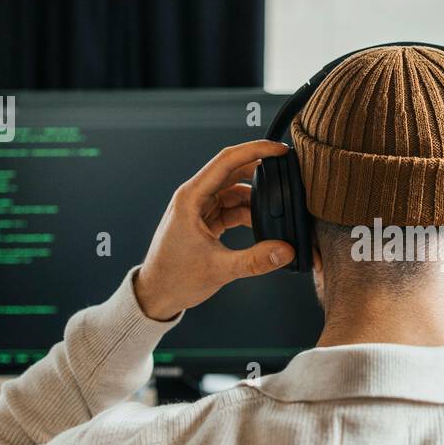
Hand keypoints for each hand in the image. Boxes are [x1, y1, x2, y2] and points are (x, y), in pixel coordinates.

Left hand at [133, 140, 295, 319]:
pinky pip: (231, 207)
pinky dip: (248, 213)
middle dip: (261, 171)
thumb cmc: (174, 279)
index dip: (255, 150)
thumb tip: (286, 251)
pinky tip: (263, 224)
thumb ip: (256, 260)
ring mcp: (199, 207)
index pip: (227, 161)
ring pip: (234, 190)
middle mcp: (194, 197)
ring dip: (256, 198)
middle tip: (287, 172)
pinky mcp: (204, 220)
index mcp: (190, 198)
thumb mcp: (219, 270)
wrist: (155, 294)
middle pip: (233, 171)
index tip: (279, 150)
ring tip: (277, 209)